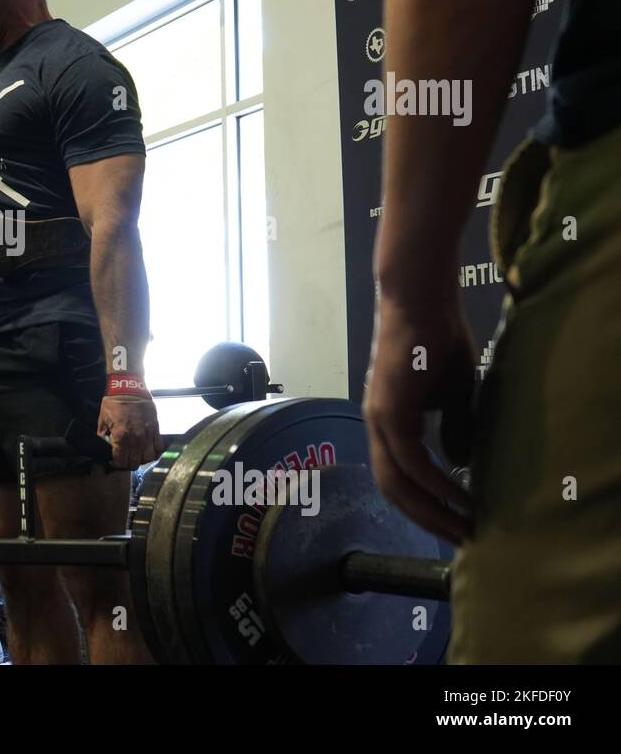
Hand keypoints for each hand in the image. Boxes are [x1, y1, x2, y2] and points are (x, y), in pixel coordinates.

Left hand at [97, 398, 162, 469]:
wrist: (130, 388)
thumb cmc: (114, 402)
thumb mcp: (103, 418)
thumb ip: (103, 435)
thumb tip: (103, 446)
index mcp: (121, 437)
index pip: (120, 462)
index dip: (115, 464)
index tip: (113, 461)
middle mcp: (136, 439)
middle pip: (134, 463)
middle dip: (127, 463)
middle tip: (124, 458)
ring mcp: (148, 435)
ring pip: (148, 458)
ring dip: (141, 459)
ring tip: (136, 455)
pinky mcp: (156, 429)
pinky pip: (159, 447)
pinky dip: (154, 452)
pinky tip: (147, 449)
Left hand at [363, 295, 474, 546]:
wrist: (420, 300)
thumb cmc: (437, 339)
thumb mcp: (454, 393)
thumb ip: (454, 428)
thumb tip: (457, 466)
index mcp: (388, 421)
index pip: (398, 476)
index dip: (423, 504)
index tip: (452, 524)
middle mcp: (377, 424)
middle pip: (392, 488)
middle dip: (425, 518)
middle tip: (458, 541)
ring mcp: (379, 417)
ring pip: (398, 481)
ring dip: (431, 509)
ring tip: (464, 528)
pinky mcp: (390, 409)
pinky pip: (411, 459)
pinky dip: (435, 483)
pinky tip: (460, 496)